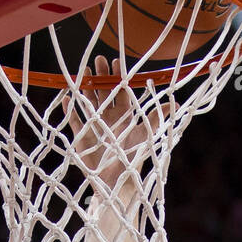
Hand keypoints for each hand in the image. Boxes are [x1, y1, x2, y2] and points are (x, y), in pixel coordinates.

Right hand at [64, 56, 147, 194]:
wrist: (116, 182)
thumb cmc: (131, 160)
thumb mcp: (143, 136)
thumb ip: (154, 118)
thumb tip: (174, 102)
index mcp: (124, 116)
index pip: (122, 91)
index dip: (119, 76)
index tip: (117, 62)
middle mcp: (109, 118)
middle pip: (104, 92)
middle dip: (101, 76)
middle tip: (98, 59)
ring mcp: (94, 127)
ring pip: (88, 101)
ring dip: (85, 87)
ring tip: (82, 72)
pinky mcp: (81, 138)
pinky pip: (74, 120)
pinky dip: (70, 110)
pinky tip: (67, 98)